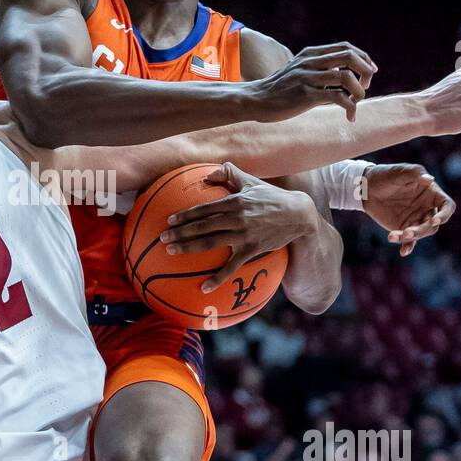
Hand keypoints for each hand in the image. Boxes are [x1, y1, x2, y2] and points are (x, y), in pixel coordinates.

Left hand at [160, 162, 316, 291]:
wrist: (299, 216)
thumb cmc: (272, 197)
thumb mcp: (251, 182)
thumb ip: (230, 173)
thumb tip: (209, 174)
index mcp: (234, 201)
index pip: (204, 209)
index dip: (185, 215)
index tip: (170, 221)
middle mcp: (236, 218)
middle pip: (202, 226)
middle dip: (180, 232)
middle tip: (162, 238)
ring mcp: (243, 235)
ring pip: (210, 243)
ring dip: (189, 248)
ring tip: (171, 251)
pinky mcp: (252, 250)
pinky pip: (231, 266)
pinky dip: (217, 278)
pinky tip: (204, 286)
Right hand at [254, 42, 377, 122]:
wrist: (255, 100)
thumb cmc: (279, 90)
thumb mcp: (298, 70)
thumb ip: (318, 68)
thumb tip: (344, 74)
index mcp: (310, 53)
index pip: (346, 47)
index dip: (364, 58)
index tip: (370, 73)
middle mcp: (310, 62)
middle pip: (350, 57)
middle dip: (366, 71)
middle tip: (366, 86)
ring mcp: (308, 78)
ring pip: (347, 77)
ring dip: (360, 91)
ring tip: (357, 103)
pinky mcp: (306, 95)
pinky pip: (338, 98)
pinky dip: (350, 108)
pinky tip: (350, 117)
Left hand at [362, 163, 455, 256]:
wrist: (366, 187)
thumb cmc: (387, 175)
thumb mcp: (401, 171)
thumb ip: (416, 174)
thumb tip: (430, 180)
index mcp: (432, 194)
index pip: (447, 206)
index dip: (445, 214)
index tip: (435, 220)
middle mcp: (427, 208)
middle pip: (433, 224)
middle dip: (422, 230)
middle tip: (407, 232)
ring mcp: (416, 220)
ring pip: (421, 234)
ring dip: (410, 237)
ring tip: (393, 236)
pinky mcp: (404, 228)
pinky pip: (409, 241)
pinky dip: (407, 246)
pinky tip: (403, 252)